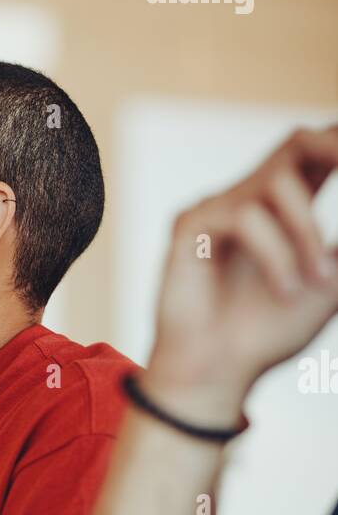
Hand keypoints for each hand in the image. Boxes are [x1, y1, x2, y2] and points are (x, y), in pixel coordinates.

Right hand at [148, 126, 337, 425]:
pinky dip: (276, 254)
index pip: (321, 156)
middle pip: (297, 140)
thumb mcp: (332, 286)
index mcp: (288, 209)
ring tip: (318, 282)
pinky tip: (284, 289)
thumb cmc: (268, 333)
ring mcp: (219, 207)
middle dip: (334, 144)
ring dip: (307, 232)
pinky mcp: (191, 225)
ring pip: (278, 182)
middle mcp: (253, 199)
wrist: (219, 373)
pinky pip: (245, 216)